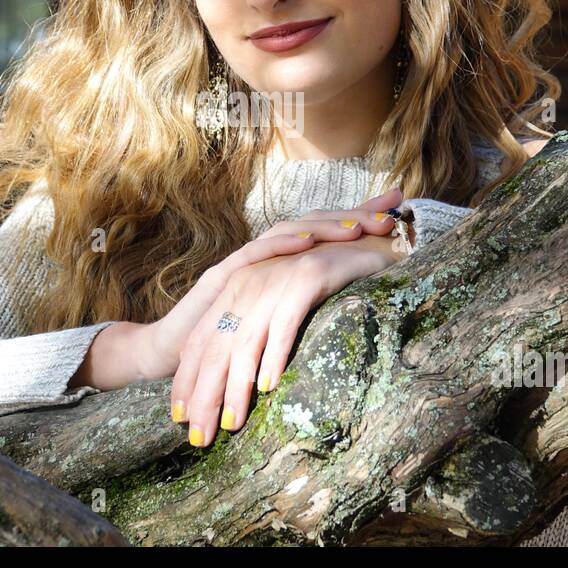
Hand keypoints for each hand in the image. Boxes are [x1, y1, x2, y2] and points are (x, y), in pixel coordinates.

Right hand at [138, 187, 403, 381]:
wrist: (170, 354)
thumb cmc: (227, 348)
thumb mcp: (277, 330)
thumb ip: (308, 319)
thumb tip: (355, 319)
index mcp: (279, 267)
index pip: (324, 235)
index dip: (358, 221)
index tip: (397, 213)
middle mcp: (262, 258)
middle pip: (313, 224)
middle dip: (352, 217)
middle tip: (391, 212)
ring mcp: (242, 264)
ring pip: (289, 233)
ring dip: (325, 227)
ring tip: (359, 225)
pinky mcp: (221, 278)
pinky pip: (254, 254)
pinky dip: (281, 244)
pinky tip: (306, 240)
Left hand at [170, 231, 406, 446]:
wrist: (356, 240)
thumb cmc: (317, 279)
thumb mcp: (272, 303)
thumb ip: (251, 332)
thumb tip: (238, 380)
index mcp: (231, 291)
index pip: (199, 343)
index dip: (187, 381)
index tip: (178, 418)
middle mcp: (245, 285)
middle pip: (215, 349)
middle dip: (204, 396)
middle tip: (198, 438)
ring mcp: (273, 282)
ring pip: (245, 343)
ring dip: (235, 388)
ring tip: (230, 424)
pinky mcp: (304, 280)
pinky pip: (283, 325)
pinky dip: (273, 356)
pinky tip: (267, 387)